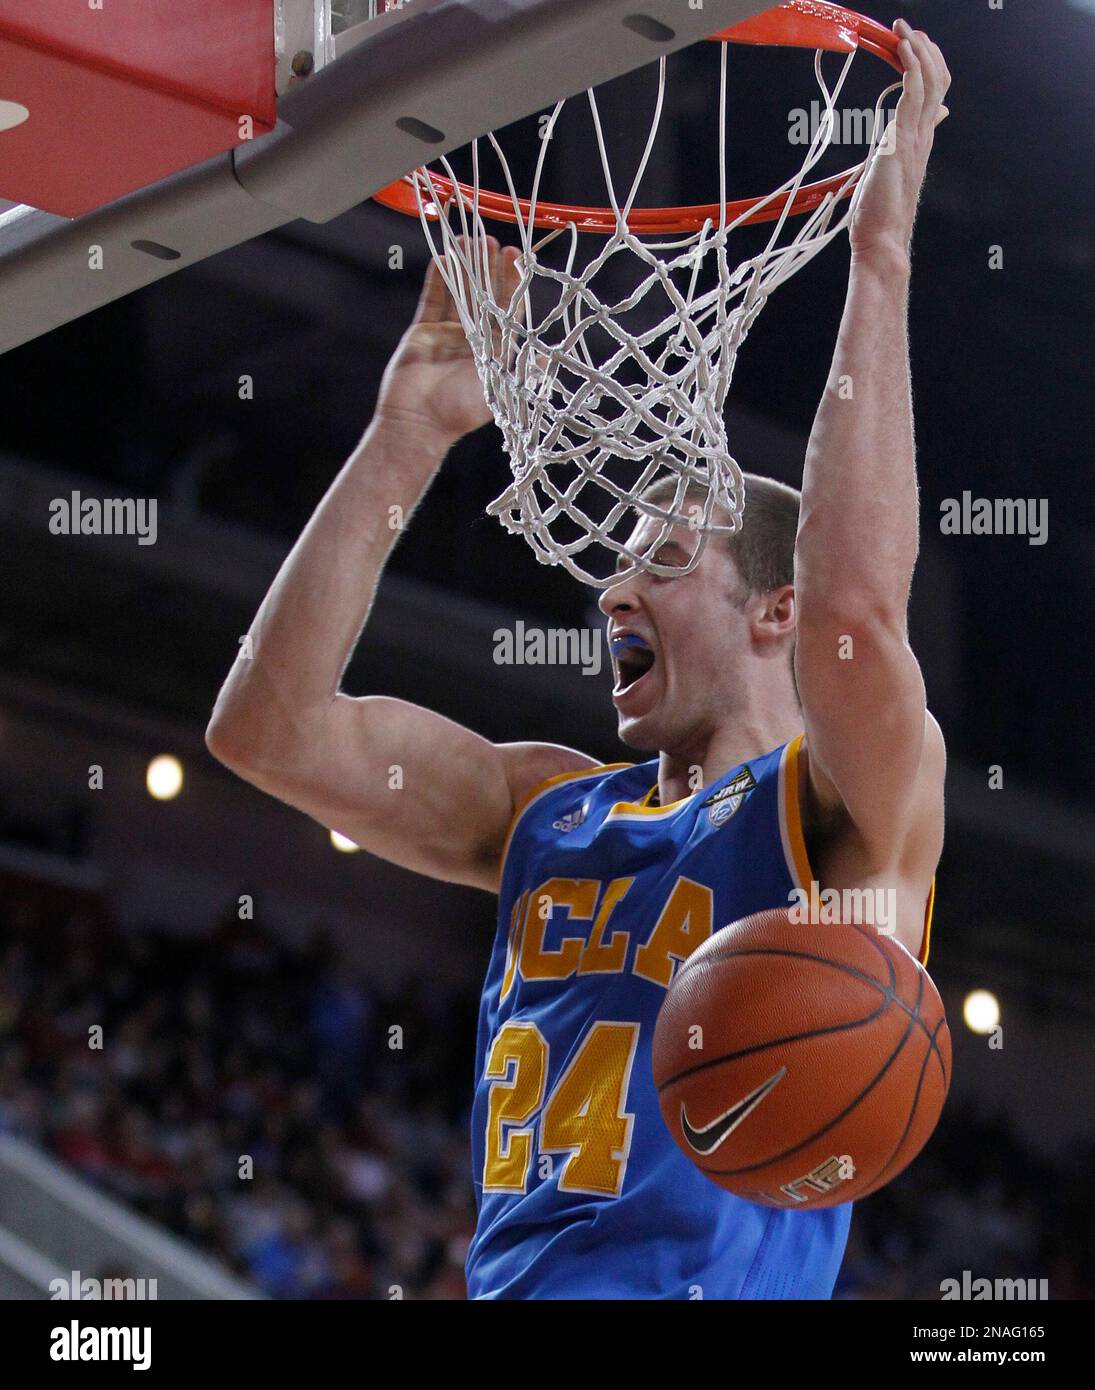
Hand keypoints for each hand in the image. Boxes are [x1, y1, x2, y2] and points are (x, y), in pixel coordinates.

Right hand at [375, 234, 522, 444]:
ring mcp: (447, 334)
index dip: (512, 284)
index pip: (507, 311)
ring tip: (469, 241)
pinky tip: (444, 259)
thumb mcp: (501, 391)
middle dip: (488, 269)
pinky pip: (431, 300)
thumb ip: (523, 371)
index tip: (515, 257)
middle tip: (492, 241)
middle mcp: (473, 341)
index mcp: (495, 352)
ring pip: (458, 294)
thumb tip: (547, 357)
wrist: (420, 422)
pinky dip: (438, 280)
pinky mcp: (423, 332)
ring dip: (464, 268)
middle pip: (483, 297)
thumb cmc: (461, 411)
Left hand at [849, 20, 950, 269]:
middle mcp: (923, 136)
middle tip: (907, 31)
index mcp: (920, 142)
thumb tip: (908, 133)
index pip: (936, 93)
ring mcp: (915, 138)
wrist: (881, 241)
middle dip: (926, 50)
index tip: (911, 46)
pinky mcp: (901, 141)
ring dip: (918, 50)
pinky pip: (914, 94)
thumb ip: (899, 148)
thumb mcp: (890, 174)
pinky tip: (901, 48)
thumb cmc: (878, 216)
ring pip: (930, 81)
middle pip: (939, 80)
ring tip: (903, 30)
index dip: (928, 65)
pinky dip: (910, 66)